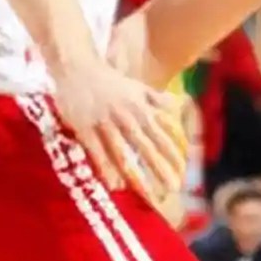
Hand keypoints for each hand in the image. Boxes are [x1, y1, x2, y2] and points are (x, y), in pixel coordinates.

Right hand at [52, 61, 186, 200]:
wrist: (76, 66)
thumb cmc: (109, 81)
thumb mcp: (137, 87)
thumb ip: (157, 100)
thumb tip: (177, 107)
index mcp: (141, 109)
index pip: (162, 135)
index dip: (173, 155)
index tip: (184, 174)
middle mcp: (126, 117)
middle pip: (147, 147)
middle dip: (160, 168)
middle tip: (173, 188)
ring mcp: (104, 122)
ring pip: (123, 152)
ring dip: (136, 174)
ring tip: (147, 194)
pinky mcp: (84, 127)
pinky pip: (96, 151)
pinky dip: (106, 168)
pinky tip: (114, 185)